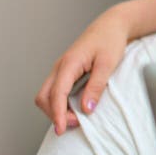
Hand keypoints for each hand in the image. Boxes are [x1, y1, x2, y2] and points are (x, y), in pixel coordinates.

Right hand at [35, 5, 129, 133]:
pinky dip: (60, 103)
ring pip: (47, 95)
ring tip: (76, 119)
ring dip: (56, 109)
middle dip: (54, 114)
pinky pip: (55, 91)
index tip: (62, 129)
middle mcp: (60, 66)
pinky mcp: (66, 71)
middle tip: (75, 124)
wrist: (112, 25)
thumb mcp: (108, 64)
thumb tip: (87, 109)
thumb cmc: (110, 41)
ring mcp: (61, 69)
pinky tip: (74, 109)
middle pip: (44, 97)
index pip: (56, 94)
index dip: (58, 114)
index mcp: (69, 63)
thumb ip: (97, 86)